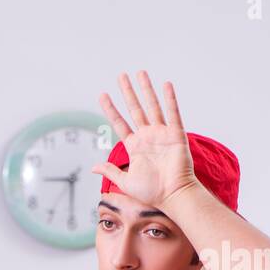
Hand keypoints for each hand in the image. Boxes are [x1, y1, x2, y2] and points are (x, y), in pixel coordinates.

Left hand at [91, 70, 198, 209]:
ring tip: (140, 73)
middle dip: (128, 92)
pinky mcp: (176, 135)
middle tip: (121, 75)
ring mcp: (161, 134)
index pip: (119, 123)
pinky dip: (169, 99)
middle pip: (135, 109)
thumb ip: (110, 171)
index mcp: (134, 146)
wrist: (172, 196)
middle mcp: (147, 136)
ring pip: (152, 106)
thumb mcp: (125, 181)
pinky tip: (165, 85)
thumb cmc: (151, 192)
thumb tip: (93, 167)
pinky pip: (172, 113)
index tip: (102, 95)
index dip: (110, 109)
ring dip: (146, 89)